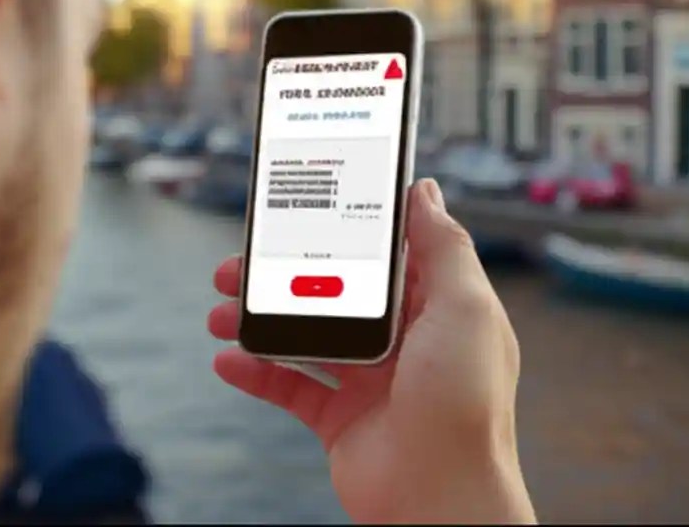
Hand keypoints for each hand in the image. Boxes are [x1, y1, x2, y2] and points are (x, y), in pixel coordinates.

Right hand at [207, 179, 534, 523]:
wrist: (441, 498)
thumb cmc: (466, 405)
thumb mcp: (466, 308)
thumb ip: (444, 247)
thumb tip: (425, 192)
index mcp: (438, 309)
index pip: (391, 256)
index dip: (350, 231)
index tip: (310, 206)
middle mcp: (405, 342)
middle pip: (336, 292)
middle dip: (288, 274)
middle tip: (244, 260)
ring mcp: (370, 382)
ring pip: (306, 336)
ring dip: (261, 319)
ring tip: (221, 309)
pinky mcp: (340, 420)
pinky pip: (289, 387)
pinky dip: (256, 372)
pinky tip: (228, 357)